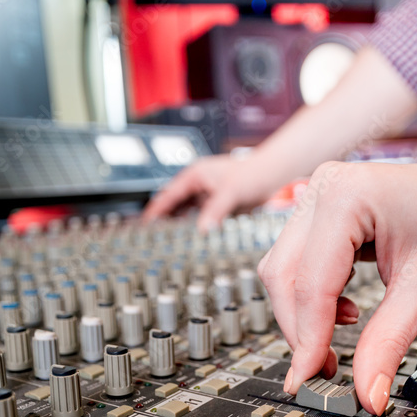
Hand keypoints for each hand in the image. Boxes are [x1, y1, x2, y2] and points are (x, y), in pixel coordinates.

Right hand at [141, 154, 276, 231]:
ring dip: (180, 225)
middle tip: (153, 239)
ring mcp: (207, 194)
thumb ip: (215, 211)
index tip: (144, 226)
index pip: (167, 195)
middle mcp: (198, 184)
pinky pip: (201, 217)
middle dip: (164, 220)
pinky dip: (196, 227)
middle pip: (174, 204)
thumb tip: (203, 230)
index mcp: (194, 176)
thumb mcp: (231, 193)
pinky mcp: (217, 203)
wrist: (272, 174)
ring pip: (187, 212)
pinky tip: (193, 240)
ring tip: (170, 243)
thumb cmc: (252, 173)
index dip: (155, 211)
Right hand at [258, 160, 416, 414]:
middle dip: (301, 329)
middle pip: (284, 275)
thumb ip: (388, 343)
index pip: (311, 281)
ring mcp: (318, 195)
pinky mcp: (320, 211)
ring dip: (305, 315)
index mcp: (347, 195)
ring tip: (342, 340)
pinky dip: (314, 297)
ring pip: (284, 270)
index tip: (306, 382)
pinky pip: (297, 262)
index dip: (307, 338)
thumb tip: (366, 395)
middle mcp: (324, 187)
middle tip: (325, 372)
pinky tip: (347, 311)